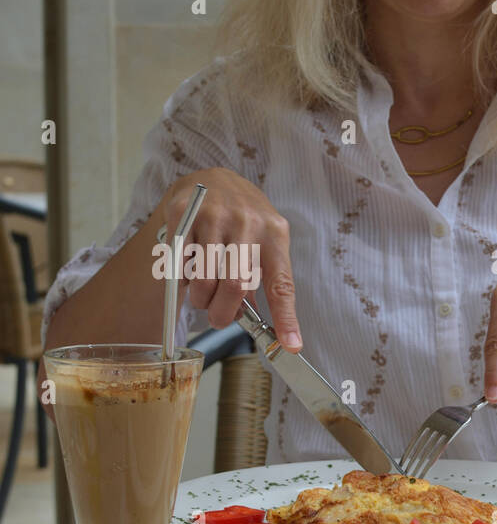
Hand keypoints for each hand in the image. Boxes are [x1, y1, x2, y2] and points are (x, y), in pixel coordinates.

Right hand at [159, 167, 301, 349]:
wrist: (217, 178)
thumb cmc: (246, 222)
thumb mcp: (267, 243)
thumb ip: (267, 281)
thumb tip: (272, 329)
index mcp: (275, 236)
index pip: (282, 285)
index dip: (285, 318)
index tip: (290, 345)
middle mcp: (248, 223)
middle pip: (235, 286)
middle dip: (222, 313)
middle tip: (217, 319)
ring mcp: (214, 215)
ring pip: (204, 278)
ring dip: (200, 299)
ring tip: (202, 296)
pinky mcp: (184, 212)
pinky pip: (178, 263)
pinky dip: (181, 279)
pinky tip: (187, 273)